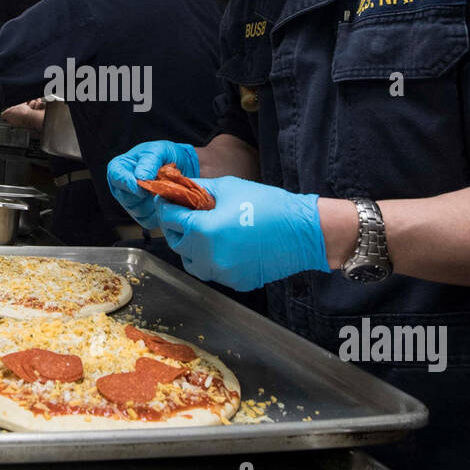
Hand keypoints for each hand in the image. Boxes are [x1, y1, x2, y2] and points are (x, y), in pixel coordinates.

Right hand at [106, 140, 199, 229]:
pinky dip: (161, 211)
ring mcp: (134, 204)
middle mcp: (124, 188)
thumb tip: (140, 177)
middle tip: (160, 186)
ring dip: (154, 202)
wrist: (182, 165)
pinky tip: (169, 200)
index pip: (115, 176)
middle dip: (143, 194)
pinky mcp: (146, 216)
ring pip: (138, 211)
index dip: (125, 181)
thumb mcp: (158, 150)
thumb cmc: (165, 155)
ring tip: (168, 190)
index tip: (138, 185)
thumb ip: (148, 162)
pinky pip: (150, 219)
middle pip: (124, 197)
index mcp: (121, 168)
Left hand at [157, 176, 328, 290]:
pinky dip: (212, 259)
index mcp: (203, 230)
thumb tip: (178, 188)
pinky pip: (213, 271)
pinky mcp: (234, 282)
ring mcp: (221, 273)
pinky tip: (226, 244)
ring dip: (192, 246)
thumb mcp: (228, 187)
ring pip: (191, 261)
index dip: (167, 206)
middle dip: (178, 226)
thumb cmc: (268, 205)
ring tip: (207, 231)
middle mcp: (208, 256)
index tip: (167, 200)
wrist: (302, 231)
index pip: (169, 218)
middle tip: (187, 213)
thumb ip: (198, 189)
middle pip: (176, 242)